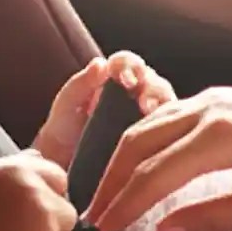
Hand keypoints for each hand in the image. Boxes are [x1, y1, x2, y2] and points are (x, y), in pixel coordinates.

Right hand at [0, 151, 81, 230]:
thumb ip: (15, 165)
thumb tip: (40, 156)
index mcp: (17, 170)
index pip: (58, 177)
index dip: (48, 195)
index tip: (30, 213)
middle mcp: (32, 190)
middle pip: (66, 205)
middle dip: (52, 220)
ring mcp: (41, 219)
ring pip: (68, 228)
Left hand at [33, 51, 176, 167]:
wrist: (63, 166)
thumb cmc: (63, 132)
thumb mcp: (66, 106)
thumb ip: (80, 84)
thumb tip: (100, 63)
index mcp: (111, 80)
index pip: (126, 64)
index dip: (128, 66)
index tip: (124, 78)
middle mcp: (132, 93)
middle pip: (149, 78)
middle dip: (149, 84)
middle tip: (142, 99)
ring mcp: (144, 114)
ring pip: (163, 97)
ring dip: (159, 100)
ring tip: (149, 109)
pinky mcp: (153, 135)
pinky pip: (168, 123)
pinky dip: (167, 121)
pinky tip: (158, 127)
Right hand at [85, 86, 231, 230]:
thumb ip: (211, 219)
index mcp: (221, 137)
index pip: (154, 176)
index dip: (125, 205)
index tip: (104, 229)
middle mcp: (209, 109)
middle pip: (138, 144)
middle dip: (112, 180)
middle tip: (95, 214)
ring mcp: (214, 98)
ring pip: (148, 125)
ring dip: (124, 159)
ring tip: (111, 192)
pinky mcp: (221, 97)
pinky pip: (168, 117)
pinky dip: (145, 141)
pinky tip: (140, 165)